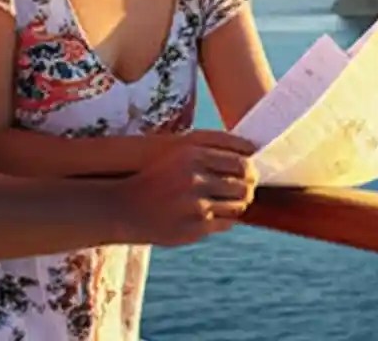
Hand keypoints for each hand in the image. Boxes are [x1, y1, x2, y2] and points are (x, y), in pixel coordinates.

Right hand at [118, 130, 258, 246]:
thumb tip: (250, 151)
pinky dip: (226, 219)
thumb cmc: (157, 178)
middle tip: (247, 188)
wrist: (125, 208)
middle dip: (249, 186)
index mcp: (192, 155)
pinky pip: (226, 222)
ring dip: (239, 204)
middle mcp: (195, 178)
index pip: (240, 161)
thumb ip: (211, 149)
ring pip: (238, 204)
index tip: (251, 171)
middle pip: (243, 183)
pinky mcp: (195, 227)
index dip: (251, 167)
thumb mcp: (179, 154)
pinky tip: (216, 215)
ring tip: (232, 202)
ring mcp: (196, 204)